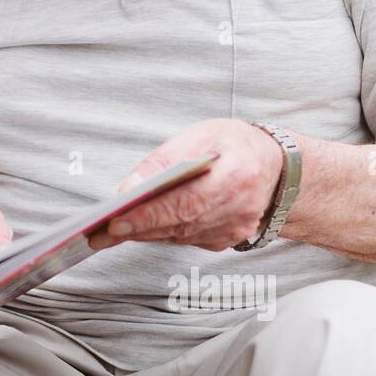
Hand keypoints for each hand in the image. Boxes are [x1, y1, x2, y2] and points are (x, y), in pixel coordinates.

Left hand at [87, 119, 284, 252]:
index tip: (115, 223)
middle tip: (98, 235)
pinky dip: (161, 233)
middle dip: (135, 229)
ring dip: (143, 234)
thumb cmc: (236, 145)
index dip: (148, 216)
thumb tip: (130, 187)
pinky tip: (138, 229)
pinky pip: (185, 239)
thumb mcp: (201, 135)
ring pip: (178, 236)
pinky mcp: (226, 240)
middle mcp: (239, 210)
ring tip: (106, 234)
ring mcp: (234, 230)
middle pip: (177, 225)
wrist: (277, 169)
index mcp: (237, 177)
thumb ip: (164, 160)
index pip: (184, 203)